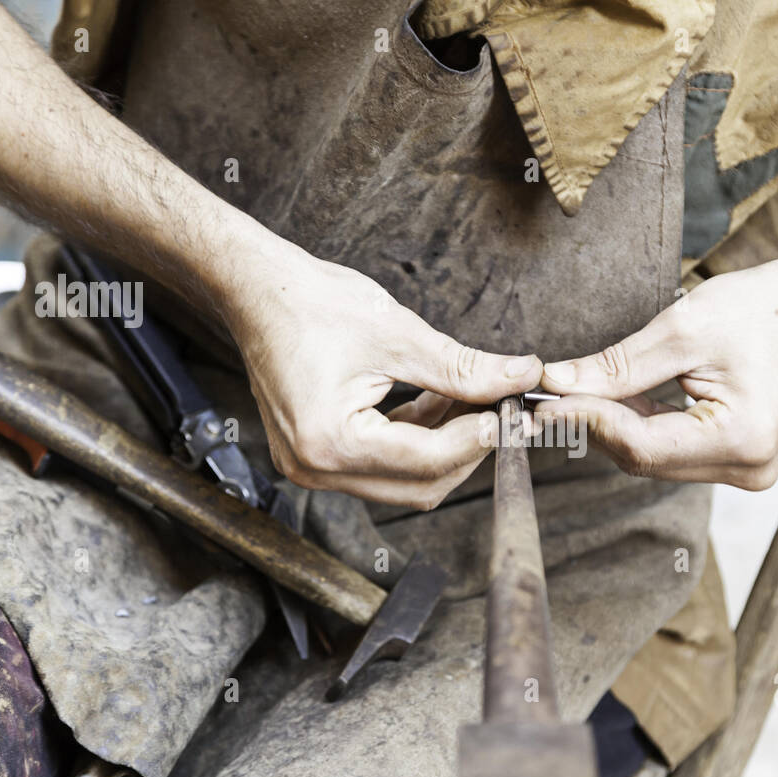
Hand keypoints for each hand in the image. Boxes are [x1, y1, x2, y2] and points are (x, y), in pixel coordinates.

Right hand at [223, 238, 542, 508]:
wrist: (257, 290)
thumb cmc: (311, 304)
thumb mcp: (399, 335)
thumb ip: (464, 369)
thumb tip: (520, 377)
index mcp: (330, 442)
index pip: (428, 461)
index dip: (480, 438)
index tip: (513, 413)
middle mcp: (316, 468)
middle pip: (419, 485)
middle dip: (467, 450)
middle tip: (500, 409)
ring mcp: (313, 468)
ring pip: (405, 481)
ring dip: (445, 445)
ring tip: (469, 397)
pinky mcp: (317, 457)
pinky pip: (383, 465)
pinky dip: (418, 439)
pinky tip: (437, 400)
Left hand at [535, 249, 777, 489]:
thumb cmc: (761, 308)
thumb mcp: (681, 329)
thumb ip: (617, 366)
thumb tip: (557, 384)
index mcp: (742, 439)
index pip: (640, 444)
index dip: (585, 422)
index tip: (541, 402)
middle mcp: (748, 468)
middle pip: (644, 457)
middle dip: (594, 425)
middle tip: (548, 396)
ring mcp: (747, 470)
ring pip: (654, 458)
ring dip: (614, 427)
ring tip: (575, 394)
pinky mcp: (739, 461)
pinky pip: (672, 451)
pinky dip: (641, 426)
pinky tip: (615, 402)